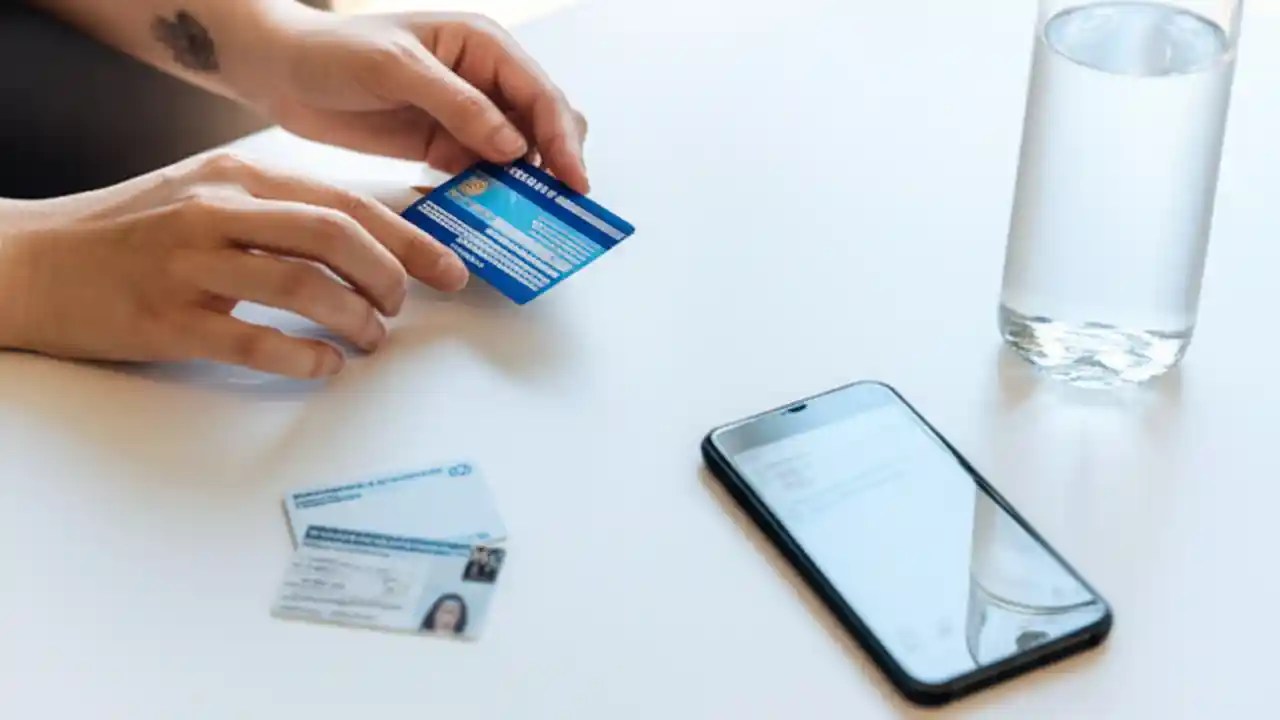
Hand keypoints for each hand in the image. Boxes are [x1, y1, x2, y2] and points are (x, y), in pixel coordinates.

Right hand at [0, 151, 466, 377]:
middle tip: (406, 307)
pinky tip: (326, 366)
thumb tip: (363, 239)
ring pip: (303, 287)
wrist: (32, 262)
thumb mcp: (205, 194)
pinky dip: (305, 357)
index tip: (446, 267)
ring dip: (354, 320)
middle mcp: (217, 211)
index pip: (343, 202)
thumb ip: (276, 209)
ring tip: (370, 339)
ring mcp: (190, 265)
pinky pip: (256, 342)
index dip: (406, 238)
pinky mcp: (168, 319)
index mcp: (235, 178)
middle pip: (334, 237)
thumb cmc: (130, 233)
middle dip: (390, 276)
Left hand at [252, 11, 589, 191]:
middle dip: (556, 162)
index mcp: (483, 45)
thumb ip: (459, 105)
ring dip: (526, 185)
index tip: (572, 180)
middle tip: (559, 206)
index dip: (562, 138)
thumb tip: (515, 146)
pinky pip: (482, 176)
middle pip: (542, 124)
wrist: (281, 75)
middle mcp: (484, 80)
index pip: (540, 93)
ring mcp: (467, 117)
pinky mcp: (445, 147)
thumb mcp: (398, 69)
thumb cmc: (334, 53)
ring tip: (531, 219)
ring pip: (518, 155)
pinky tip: (492, 219)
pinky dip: (492, 197)